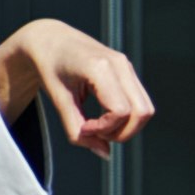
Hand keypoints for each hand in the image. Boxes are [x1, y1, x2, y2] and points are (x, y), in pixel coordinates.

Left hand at [0, 17, 150, 156]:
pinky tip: (103, 116)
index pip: (120, 111)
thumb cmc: (49, 67)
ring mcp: (127, 66)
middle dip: (122, 133)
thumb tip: (105, 154)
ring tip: (99, 126)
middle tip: (95, 133)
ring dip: (126, 127)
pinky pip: (139, 102)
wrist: (49, 39)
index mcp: (100, 67)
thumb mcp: (58, 100)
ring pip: (146, 109)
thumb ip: (77, 130)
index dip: (104, 129)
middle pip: (142, 112)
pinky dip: (126, 117)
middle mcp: (120, 64)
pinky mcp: (128, 71)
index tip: (83, 128)